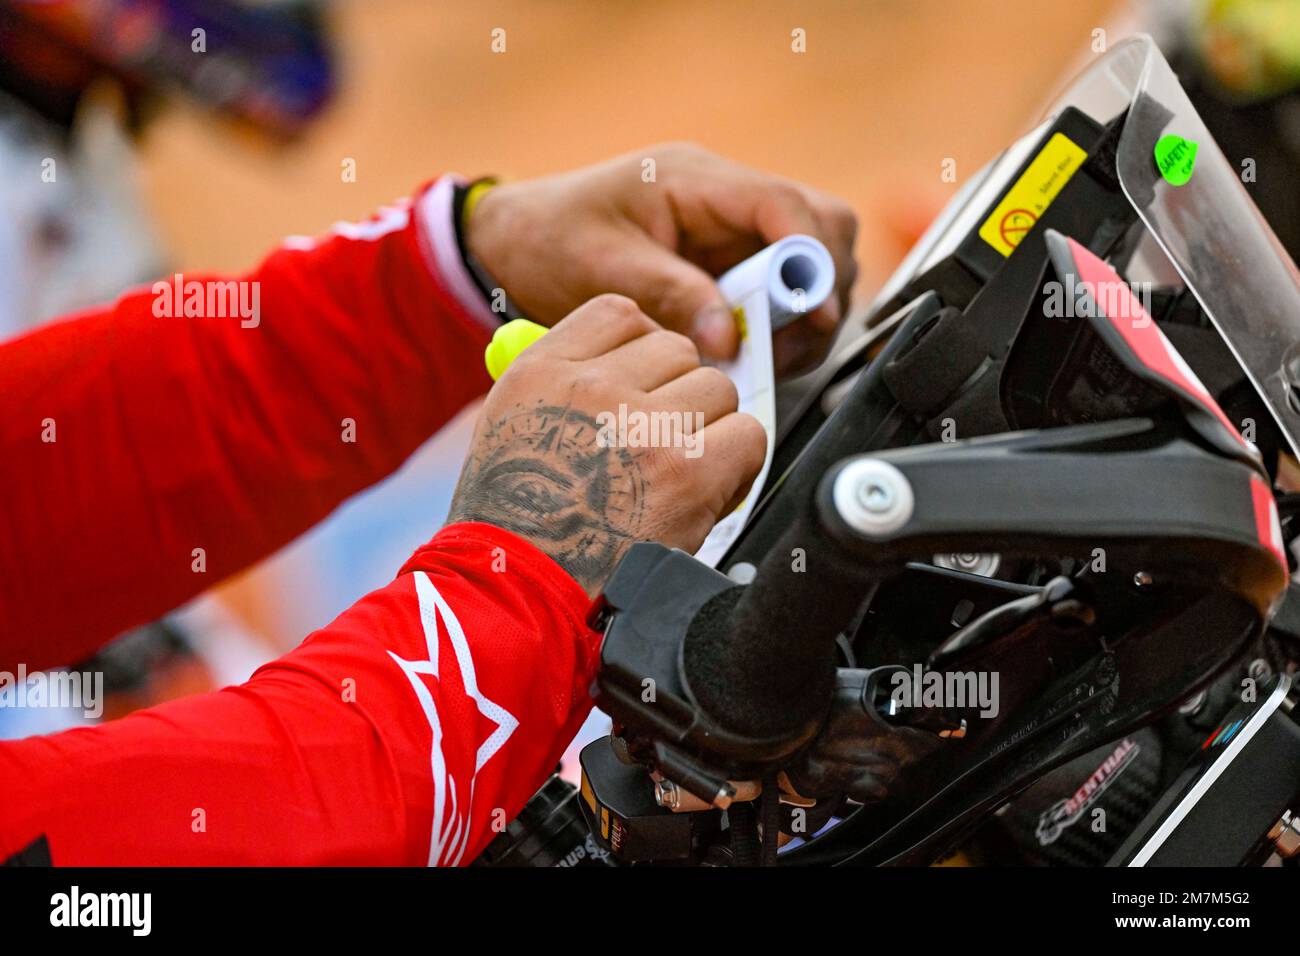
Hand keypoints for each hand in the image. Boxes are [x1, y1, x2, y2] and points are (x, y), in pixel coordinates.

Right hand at [447, 294, 765, 594]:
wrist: (522, 601)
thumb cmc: (514, 530)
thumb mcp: (508, 431)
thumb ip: (562, 385)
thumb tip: (625, 362)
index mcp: (542, 371)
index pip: (619, 315)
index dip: (642, 351)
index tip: (644, 384)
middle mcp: (594, 387)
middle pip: (677, 349)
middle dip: (677, 395)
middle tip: (660, 445)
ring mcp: (645, 426)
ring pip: (717, 388)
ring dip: (708, 430)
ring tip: (676, 477)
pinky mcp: (689, 471)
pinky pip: (748, 435)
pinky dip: (737, 465)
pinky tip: (704, 495)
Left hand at [466, 143, 857, 375]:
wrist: (518, 245)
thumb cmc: (550, 240)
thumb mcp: (603, 268)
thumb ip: (670, 296)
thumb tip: (729, 338)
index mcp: (695, 180)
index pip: (783, 205)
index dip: (811, 260)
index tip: (815, 313)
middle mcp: (726, 200)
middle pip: (822, 228)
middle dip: (819, 289)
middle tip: (785, 345)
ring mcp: (733, 232)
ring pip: (813, 264)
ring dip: (803, 316)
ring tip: (763, 358)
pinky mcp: (730, 265)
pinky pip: (782, 293)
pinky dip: (781, 328)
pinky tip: (749, 355)